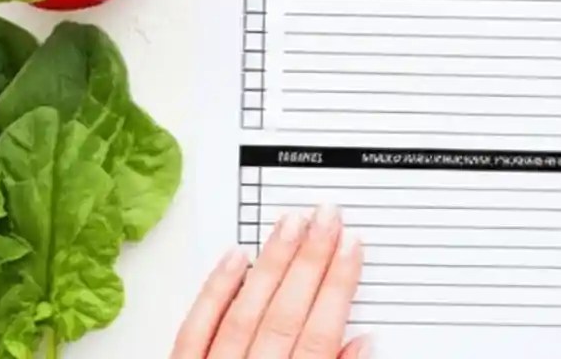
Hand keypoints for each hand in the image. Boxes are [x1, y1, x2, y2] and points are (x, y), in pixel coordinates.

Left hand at [172, 206, 367, 358]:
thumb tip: (364, 343)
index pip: (321, 334)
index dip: (339, 286)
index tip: (351, 246)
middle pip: (286, 314)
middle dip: (310, 259)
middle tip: (326, 217)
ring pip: (246, 312)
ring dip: (272, 262)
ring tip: (290, 223)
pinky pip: (196, 328)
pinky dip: (216, 290)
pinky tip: (235, 256)